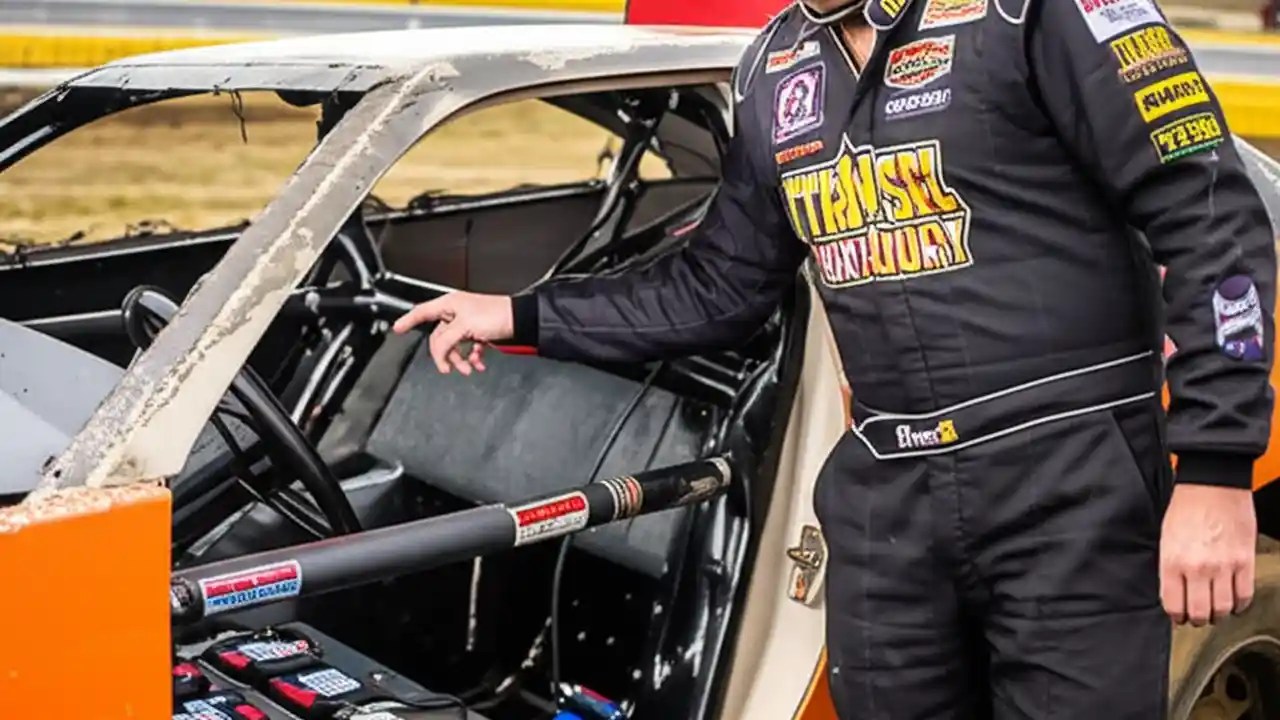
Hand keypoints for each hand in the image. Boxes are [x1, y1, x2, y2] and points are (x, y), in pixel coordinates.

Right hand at [391, 292, 514, 375]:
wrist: (520, 321)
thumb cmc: (496, 316)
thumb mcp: (465, 327)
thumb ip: (446, 340)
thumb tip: (438, 352)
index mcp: (449, 305)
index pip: (422, 312)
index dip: (408, 320)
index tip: (397, 329)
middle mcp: (456, 313)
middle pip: (439, 337)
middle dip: (445, 355)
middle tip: (448, 368)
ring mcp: (467, 323)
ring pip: (454, 345)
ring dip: (460, 360)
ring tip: (469, 368)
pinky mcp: (479, 331)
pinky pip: (468, 347)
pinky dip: (472, 357)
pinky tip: (478, 363)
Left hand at [1160, 483, 1256, 625]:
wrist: (1212, 485)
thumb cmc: (1186, 507)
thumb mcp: (1165, 538)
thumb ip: (1169, 567)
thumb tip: (1173, 592)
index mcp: (1173, 562)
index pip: (1173, 605)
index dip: (1176, 616)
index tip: (1179, 617)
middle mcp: (1198, 568)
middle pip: (1199, 612)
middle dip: (1197, 619)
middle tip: (1198, 617)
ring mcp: (1223, 566)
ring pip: (1223, 608)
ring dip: (1219, 614)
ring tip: (1216, 610)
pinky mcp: (1245, 561)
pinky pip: (1244, 595)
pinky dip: (1240, 604)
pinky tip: (1235, 602)